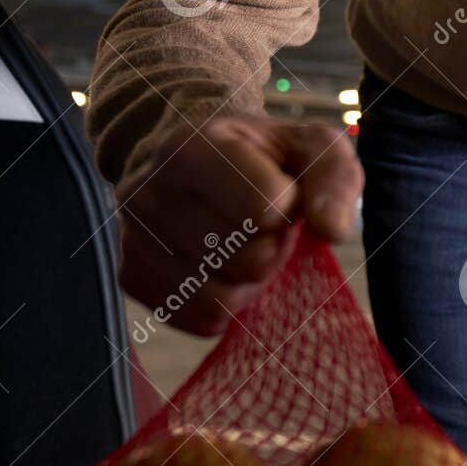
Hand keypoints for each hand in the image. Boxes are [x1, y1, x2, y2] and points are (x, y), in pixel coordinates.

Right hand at [115, 116, 363, 335]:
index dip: (290, 208)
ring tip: (240, 242)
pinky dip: (226, 302)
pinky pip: (201, 319)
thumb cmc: (264, 157)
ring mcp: (131, 237)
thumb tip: (331, 231)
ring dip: (249, 279)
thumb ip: (335, 178)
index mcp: (190, 147)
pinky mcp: (132, 278)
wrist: (194, 163)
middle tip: (261, 223)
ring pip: (222, 297)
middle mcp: (146, 191)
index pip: (264, 208)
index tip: (281, 191)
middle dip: (271, 246)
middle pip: (249, 259)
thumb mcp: (311, 146)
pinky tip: (219, 267)